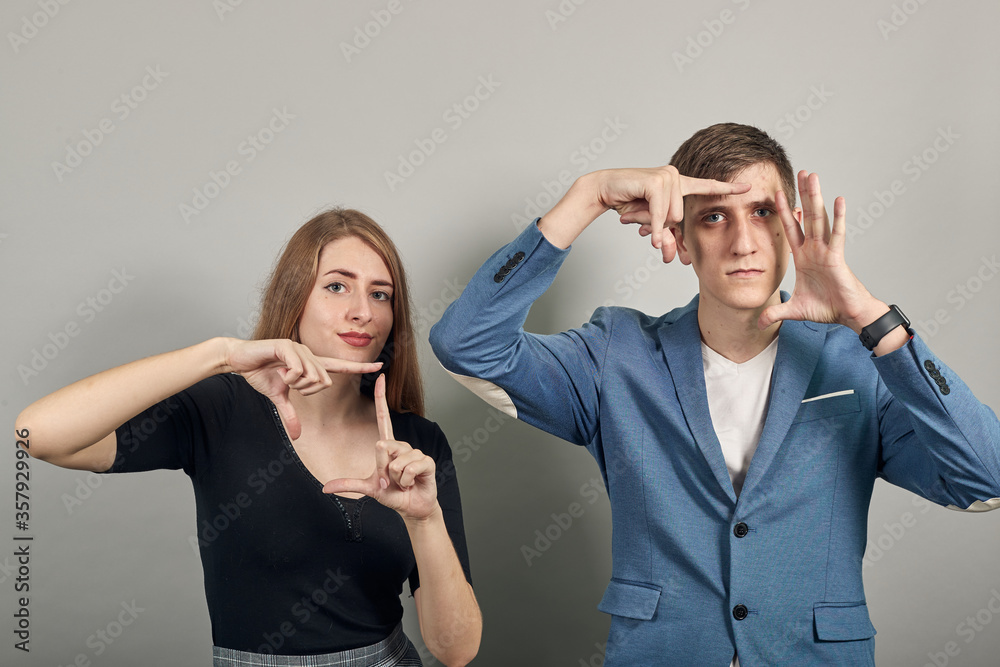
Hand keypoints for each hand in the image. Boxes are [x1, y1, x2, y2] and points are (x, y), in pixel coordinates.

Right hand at [225, 338, 381, 439]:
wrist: (240, 359)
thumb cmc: (261, 374)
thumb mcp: (279, 398)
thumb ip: (290, 414)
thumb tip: (297, 436)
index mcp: (311, 364)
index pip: (341, 366)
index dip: (360, 368)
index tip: (380, 365)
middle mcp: (309, 354)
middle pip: (324, 381)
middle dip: (306, 390)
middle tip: (289, 384)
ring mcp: (299, 348)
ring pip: (313, 376)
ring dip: (296, 383)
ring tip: (281, 375)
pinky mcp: (287, 346)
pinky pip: (299, 368)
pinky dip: (288, 375)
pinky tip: (278, 370)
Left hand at [322, 374, 438, 521]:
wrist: (412, 507)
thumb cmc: (393, 494)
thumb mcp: (369, 488)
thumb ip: (349, 485)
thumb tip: (325, 488)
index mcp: (389, 446)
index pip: (384, 417)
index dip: (381, 397)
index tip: (381, 376)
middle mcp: (402, 446)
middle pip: (384, 446)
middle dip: (383, 469)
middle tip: (392, 480)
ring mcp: (416, 452)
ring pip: (396, 462)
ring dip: (396, 478)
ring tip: (403, 483)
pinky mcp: (427, 461)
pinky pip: (410, 468)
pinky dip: (407, 481)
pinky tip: (412, 483)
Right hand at [604, 166, 750, 261]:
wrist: (604, 190)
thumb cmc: (627, 203)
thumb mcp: (651, 223)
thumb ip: (666, 236)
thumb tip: (673, 257)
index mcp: (679, 183)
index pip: (708, 186)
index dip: (729, 187)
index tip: (750, 187)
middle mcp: (675, 176)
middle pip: (681, 216)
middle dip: (663, 226)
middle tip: (645, 221)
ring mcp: (667, 177)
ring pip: (672, 216)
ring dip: (653, 222)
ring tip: (637, 211)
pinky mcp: (656, 182)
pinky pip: (662, 215)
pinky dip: (655, 228)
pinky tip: (651, 236)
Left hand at [758, 171, 883, 331]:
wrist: (847, 315)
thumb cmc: (827, 308)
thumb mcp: (794, 310)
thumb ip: (775, 313)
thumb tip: (758, 323)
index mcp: (804, 257)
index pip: (791, 229)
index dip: (784, 212)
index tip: (777, 194)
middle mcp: (815, 249)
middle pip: (806, 215)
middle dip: (803, 194)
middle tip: (802, 172)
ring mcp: (826, 251)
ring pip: (819, 218)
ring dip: (816, 197)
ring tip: (814, 176)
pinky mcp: (837, 257)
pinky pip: (837, 234)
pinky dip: (839, 218)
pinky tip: (838, 199)